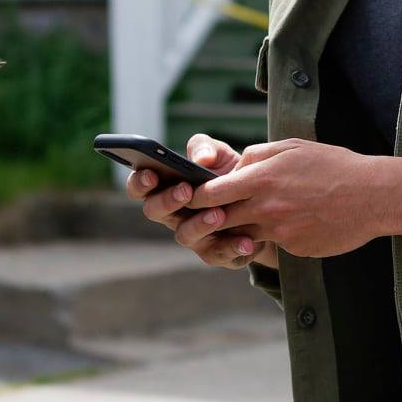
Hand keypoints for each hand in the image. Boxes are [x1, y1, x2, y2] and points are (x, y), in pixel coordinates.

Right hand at [125, 135, 278, 271]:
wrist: (261, 202)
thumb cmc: (230, 174)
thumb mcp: (219, 155)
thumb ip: (205, 148)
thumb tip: (201, 158)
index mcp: (166, 188)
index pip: (140, 187)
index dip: (140, 182)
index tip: (152, 174)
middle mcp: (174, 214)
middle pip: (154, 211)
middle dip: (167, 201)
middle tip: (186, 190)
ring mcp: (193, 236)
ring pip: (185, 235)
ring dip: (199, 225)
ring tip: (219, 214)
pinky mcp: (215, 252)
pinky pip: (219, 254)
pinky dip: (233, 247)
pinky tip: (246, 241)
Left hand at [191, 138, 401, 257]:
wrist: (373, 196)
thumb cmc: (333, 166)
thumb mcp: (292, 148)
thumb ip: (258, 156)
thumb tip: (236, 167)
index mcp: (262, 179)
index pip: (212, 193)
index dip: (198, 196)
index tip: (192, 196)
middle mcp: (266, 209)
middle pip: (222, 219)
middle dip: (213, 217)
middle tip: (211, 212)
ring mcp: (280, 232)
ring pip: (246, 234)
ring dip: (243, 228)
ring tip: (255, 216)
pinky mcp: (295, 249)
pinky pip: (275, 243)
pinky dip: (277, 235)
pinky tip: (296, 222)